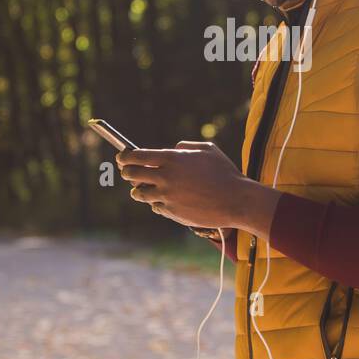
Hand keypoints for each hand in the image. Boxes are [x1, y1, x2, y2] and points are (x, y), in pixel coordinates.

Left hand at [116, 141, 250, 229]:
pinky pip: (154, 206)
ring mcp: (167, 196)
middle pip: (131, 174)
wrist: (236, 200)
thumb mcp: (207, 150)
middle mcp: (165, 176)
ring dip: (139, 190)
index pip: (136, 156)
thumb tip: (173, 148)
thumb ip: (185, 146)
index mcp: (172, 158)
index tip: (122, 157)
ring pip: (139, 193)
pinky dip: (156, 203)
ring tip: (143, 188)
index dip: (125, 156)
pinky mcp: (171, 212)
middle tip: (128, 172)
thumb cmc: (225, 173)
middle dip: (127, 172)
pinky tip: (163, 200)